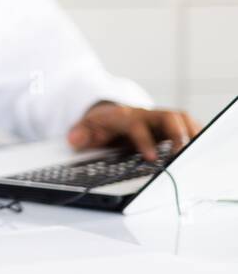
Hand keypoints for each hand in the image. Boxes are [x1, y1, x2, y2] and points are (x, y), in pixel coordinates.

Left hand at [67, 101, 200, 161]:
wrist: (107, 116)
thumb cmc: (100, 125)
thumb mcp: (85, 128)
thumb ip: (79, 134)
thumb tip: (74, 139)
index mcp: (125, 116)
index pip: (137, 126)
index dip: (145, 141)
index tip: (150, 157)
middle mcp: (145, 115)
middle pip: (168, 117)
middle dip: (178, 135)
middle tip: (183, 156)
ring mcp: (159, 119)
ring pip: (181, 120)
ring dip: (191, 134)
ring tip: (197, 153)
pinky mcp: (169, 125)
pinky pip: (187, 126)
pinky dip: (195, 136)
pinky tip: (200, 150)